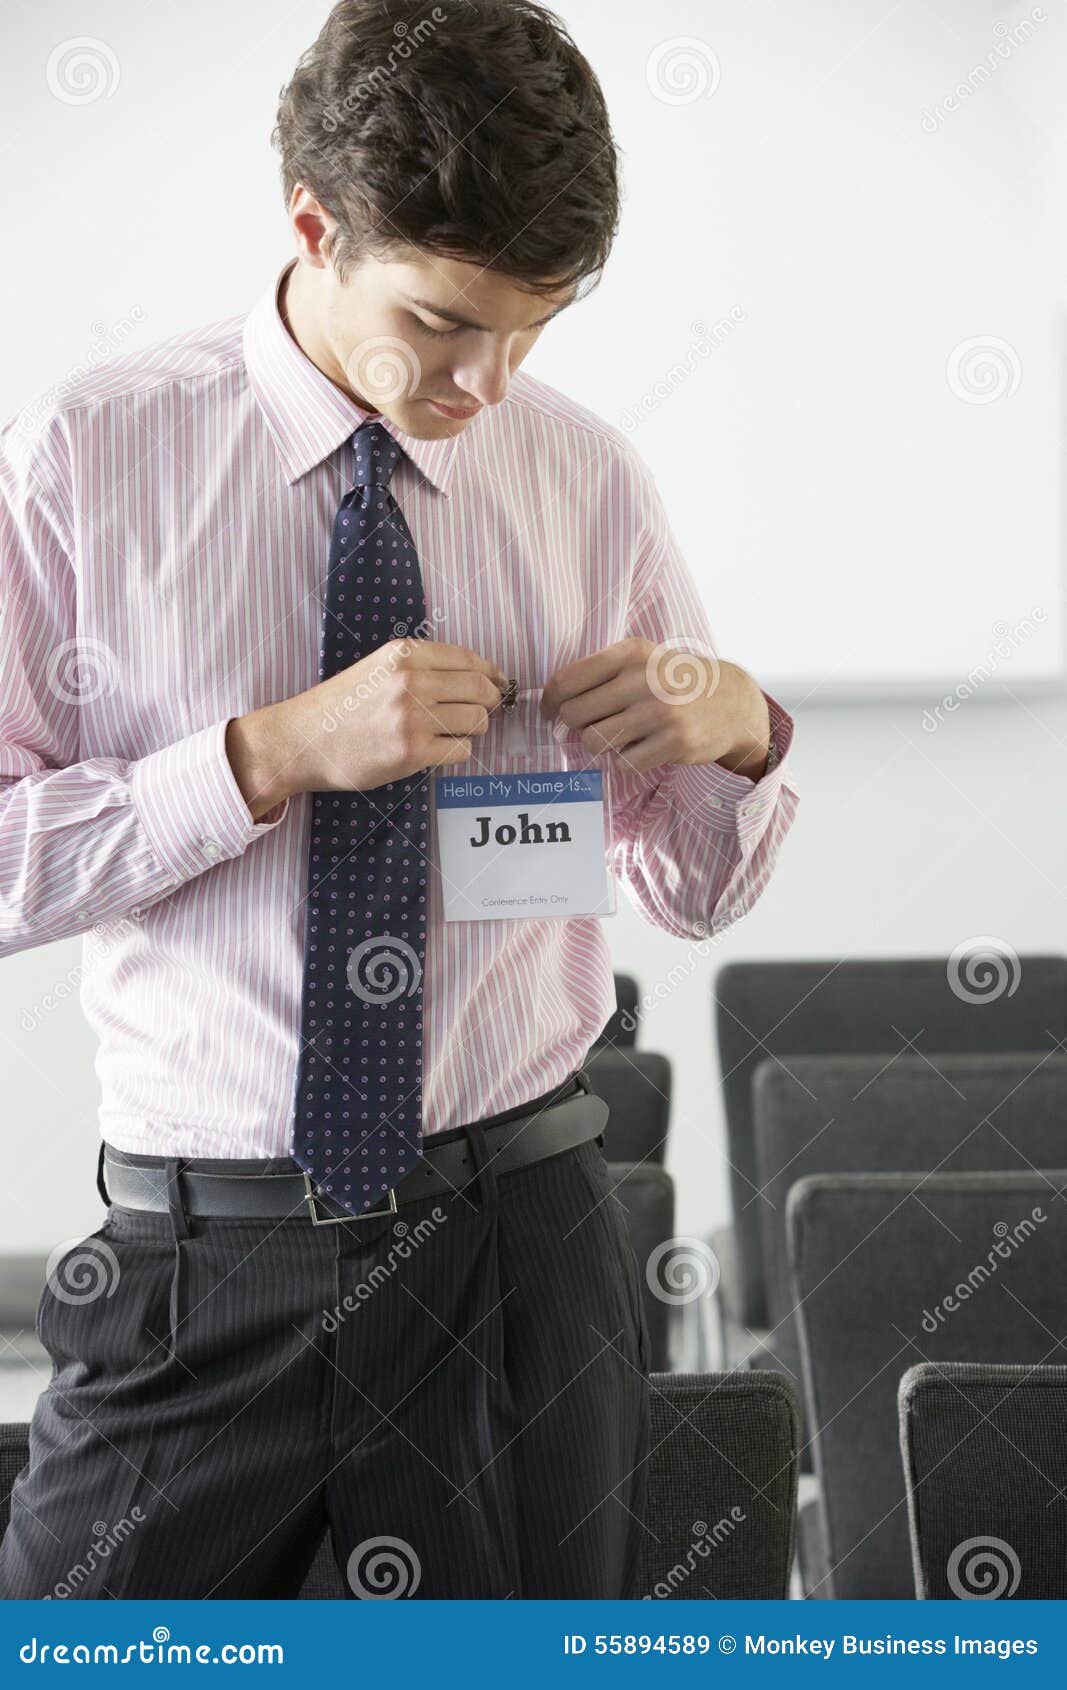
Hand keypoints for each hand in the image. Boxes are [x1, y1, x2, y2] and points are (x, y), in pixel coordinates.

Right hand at [227, 640, 508, 816]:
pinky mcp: (412, 752)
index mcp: (404, 654)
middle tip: (484, 712)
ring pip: (477, 720)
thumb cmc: (341, 707)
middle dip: (490, 702)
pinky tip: (436, 750)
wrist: (303, 740)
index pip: (468, 659)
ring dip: (473, 729)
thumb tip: (476, 676)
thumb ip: (420, 666)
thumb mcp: (377, 668)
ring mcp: (413, 718)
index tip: (498, 684)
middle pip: (480, 689)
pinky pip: (461, 750)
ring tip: (452, 732)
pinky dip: (456, 751)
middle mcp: (411, 681)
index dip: (491, 674)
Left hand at [539, 638, 770, 778]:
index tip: (549, 711)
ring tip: (620, 735)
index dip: (549, 702)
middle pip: (574, 715)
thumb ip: (598, 674)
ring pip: (594, 742)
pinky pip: (623, 762)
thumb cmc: (673, 681)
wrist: (730, 701)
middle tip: (591, 725)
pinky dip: (626, 760)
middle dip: (575, 725)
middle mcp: (644, 679)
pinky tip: (643, 747)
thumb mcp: (641, 659)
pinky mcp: (674, 742)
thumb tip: (552, 707)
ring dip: (600, 744)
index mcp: (630, 653)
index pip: (567, 681)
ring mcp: (660, 712)